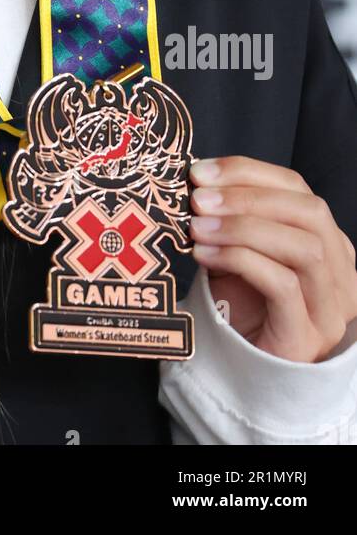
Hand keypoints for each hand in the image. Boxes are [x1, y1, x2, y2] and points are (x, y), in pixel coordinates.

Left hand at [189, 154, 356, 361]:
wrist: (240, 368)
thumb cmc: (241, 304)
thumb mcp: (239, 249)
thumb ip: (231, 215)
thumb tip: (199, 179)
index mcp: (327, 242)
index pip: (298, 189)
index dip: (249, 172)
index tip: (201, 170)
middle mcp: (340, 272)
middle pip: (310, 212)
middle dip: (248, 196)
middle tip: (199, 198)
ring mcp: (329, 308)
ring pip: (304, 247)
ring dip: (243, 228)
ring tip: (198, 227)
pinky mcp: (306, 336)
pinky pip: (284, 285)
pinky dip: (241, 260)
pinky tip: (204, 256)